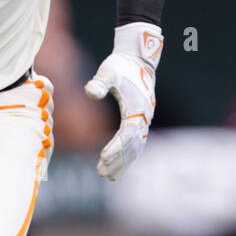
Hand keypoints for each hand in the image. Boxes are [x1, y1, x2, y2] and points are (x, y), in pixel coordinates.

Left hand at [85, 21, 163, 179]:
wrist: (138, 60)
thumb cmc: (121, 65)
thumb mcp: (108, 71)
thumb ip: (99, 82)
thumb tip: (90, 92)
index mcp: (137, 107)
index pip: (127, 133)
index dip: (116, 147)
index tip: (103, 157)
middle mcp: (144, 116)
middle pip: (133, 145)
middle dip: (118, 160)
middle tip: (102, 172)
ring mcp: (145, 119)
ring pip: (136, 147)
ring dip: (124, 162)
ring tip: (109, 175)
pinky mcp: (142, 120)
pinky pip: (137, 143)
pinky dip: (129, 155)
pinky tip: (118, 164)